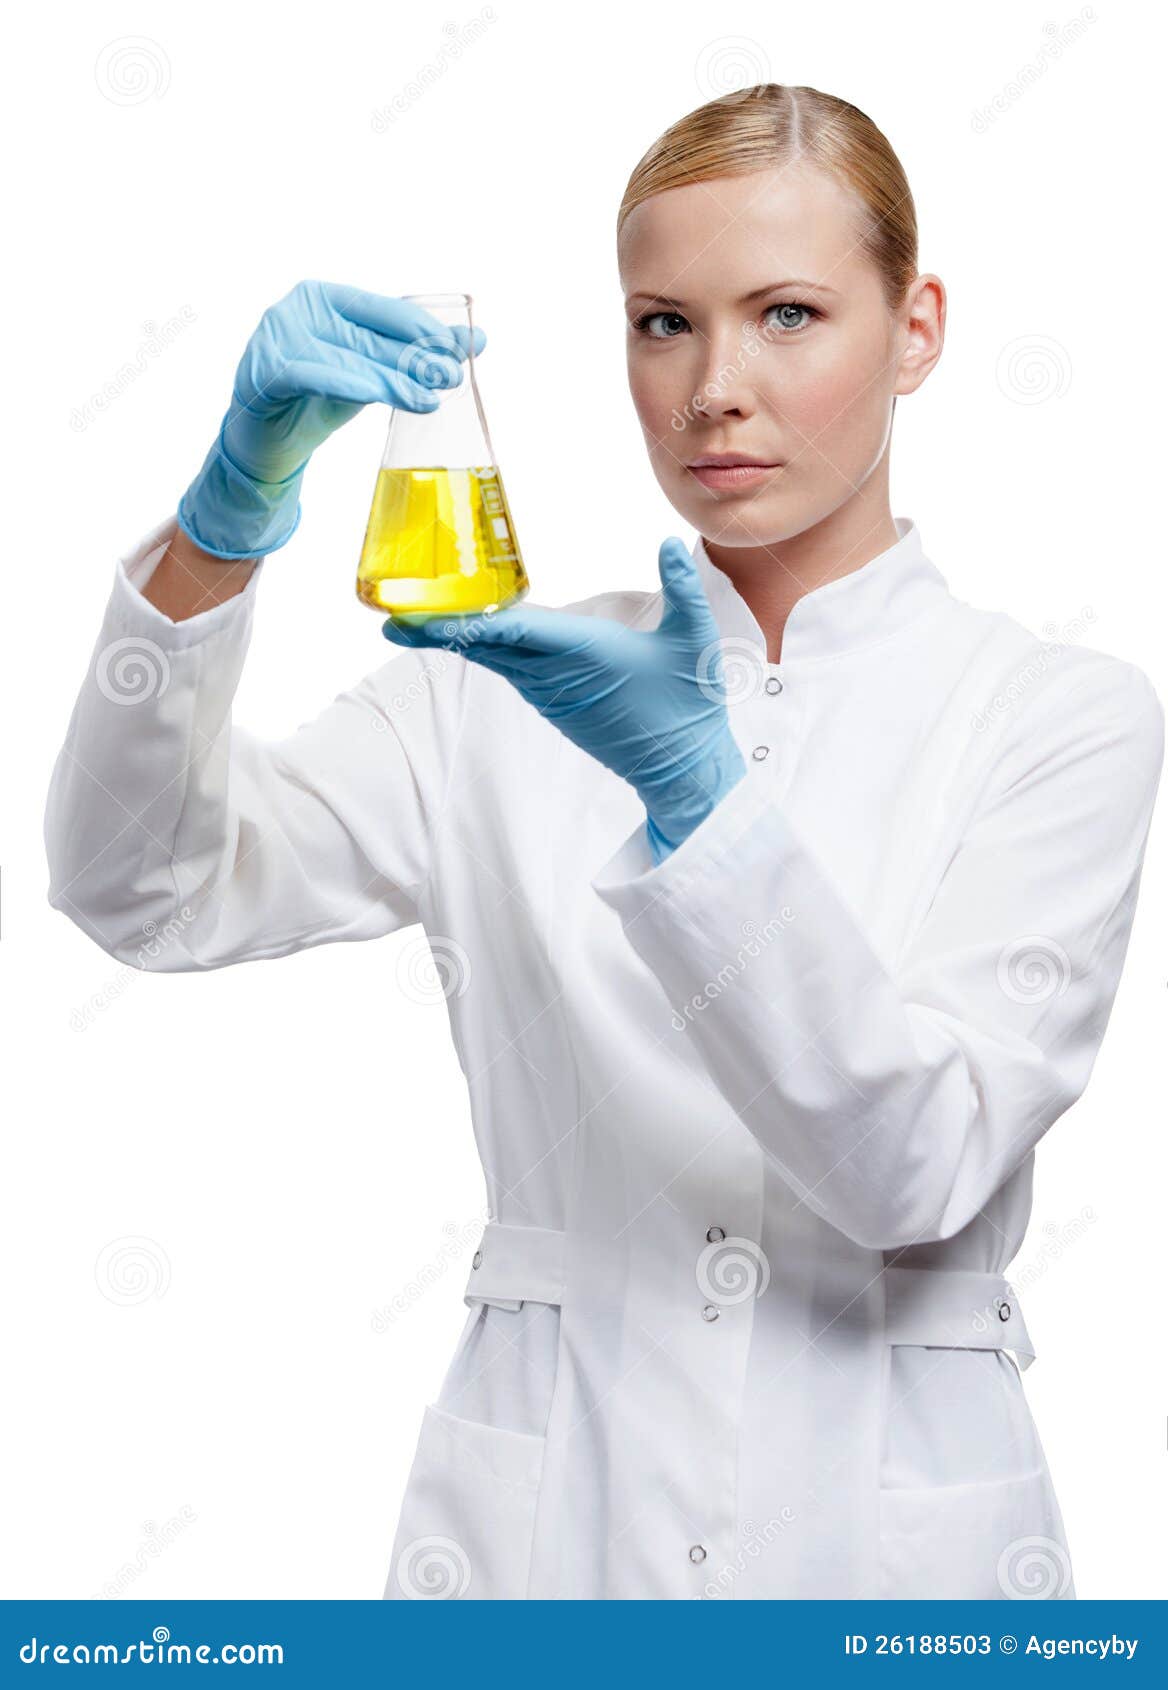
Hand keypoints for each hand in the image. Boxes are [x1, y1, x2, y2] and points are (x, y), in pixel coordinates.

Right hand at [178, 280, 484, 558]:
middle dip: (413, 357)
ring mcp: (275, 338)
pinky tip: (382, 396)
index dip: (420, 327)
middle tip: (451, 376)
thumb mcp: (372, 374)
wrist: (268, 444)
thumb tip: (478, 340)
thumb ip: (415, 353)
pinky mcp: (264, 372)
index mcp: (322, 298)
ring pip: (347, 357)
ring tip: (429, 398)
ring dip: (391, 378)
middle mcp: (296, 310)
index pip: (381, 308)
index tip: (458, 349)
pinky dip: (350, 384)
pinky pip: (314, 375)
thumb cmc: (319, 401)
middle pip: (368, 336)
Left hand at [382, 537, 746, 862]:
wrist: (681, 768)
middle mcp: (557, 675)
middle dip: (437, 632)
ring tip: (416, 620)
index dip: (460, 625)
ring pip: (495, 661)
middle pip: (485, 647)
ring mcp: (552, 694)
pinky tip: (468, 635)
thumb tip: (668, 541)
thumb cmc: (687, 703)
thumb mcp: (693, 640)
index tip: (418, 620)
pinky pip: (510, 673)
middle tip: (390, 618)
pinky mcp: (555, 705)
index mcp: (583, 652)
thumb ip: (682, 587)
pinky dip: (484, 653)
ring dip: (457, 640)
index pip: (510, 632)